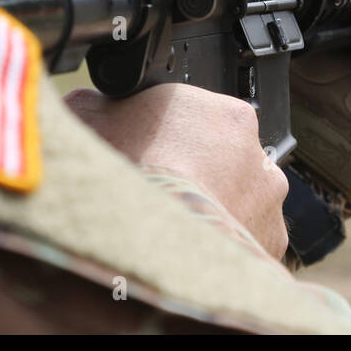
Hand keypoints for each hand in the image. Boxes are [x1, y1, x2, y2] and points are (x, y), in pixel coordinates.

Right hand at [64, 84, 289, 259]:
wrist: (149, 241)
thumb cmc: (128, 174)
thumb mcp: (90, 114)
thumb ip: (96, 102)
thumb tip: (84, 101)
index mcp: (228, 115)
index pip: (207, 116)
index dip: (174, 134)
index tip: (152, 150)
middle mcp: (258, 157)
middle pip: (227, 160)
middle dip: (198, 173)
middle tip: (160, 188)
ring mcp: (266, 204)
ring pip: (240, 202)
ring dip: (213, 209)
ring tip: (173, 224)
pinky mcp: (266, 246)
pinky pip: (243, 242)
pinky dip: (221, 246)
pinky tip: (188, 249)